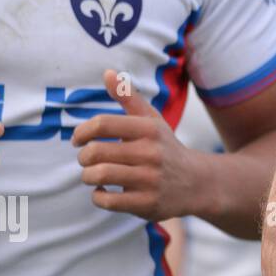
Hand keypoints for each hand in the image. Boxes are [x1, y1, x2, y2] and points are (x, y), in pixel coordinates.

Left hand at [71, 69, 205, 220]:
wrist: (197, 183)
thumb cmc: (165, 148)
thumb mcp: (152, 121)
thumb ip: (128, 97)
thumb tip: (106, 72)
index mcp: (148, 129)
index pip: (102, 124)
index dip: (81, 131)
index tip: (78, 139)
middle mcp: (150, 152)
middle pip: (95, 152)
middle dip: (84, 157)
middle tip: (88, 160)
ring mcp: (149, 179)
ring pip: (98, 175)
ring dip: (88, 177)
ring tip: (93, 175)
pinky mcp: (147, 203)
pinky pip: (107, 201)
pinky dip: (98, 196)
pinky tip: (104, 192)